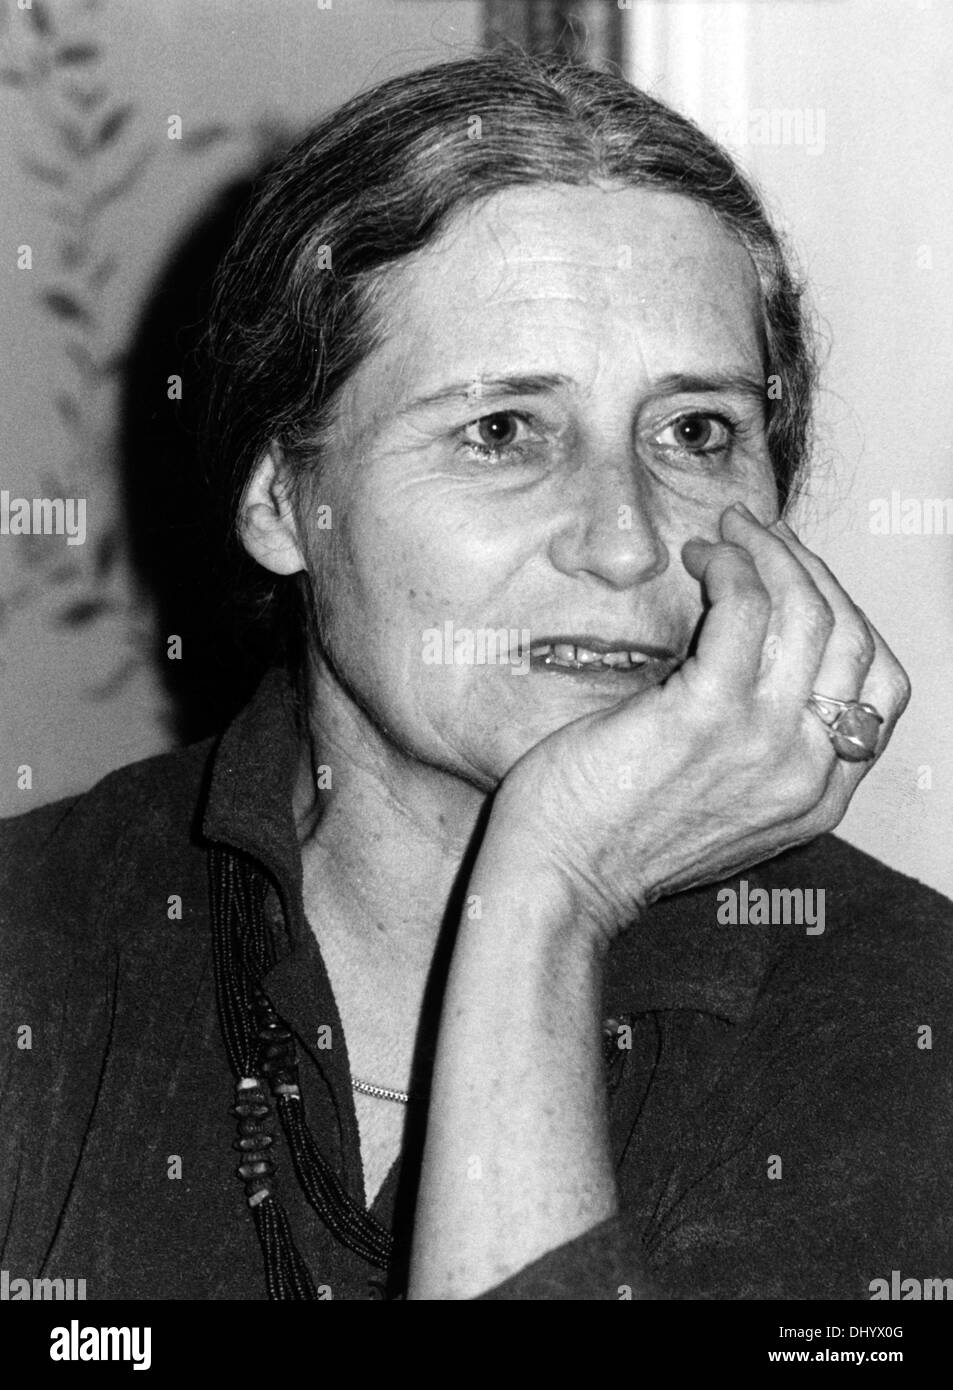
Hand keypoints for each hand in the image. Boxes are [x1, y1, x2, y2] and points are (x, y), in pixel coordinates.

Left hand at [492, 503, 911, 941]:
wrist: (562, 883)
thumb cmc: (617, 839)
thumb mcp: (721, 806)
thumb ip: (759, 754)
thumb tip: (756, 664)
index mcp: (819, 797)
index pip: (880, 686)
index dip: (847, 614)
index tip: (799, 581)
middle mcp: (808, 772)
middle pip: (854, 638)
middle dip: (813, 570)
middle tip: (762, 536)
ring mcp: (765, 743)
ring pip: (810, 613)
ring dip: (773, 553)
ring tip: (729, 533)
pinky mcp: (708, 714)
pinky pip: (746, 610)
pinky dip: (732, 566)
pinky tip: (700, 558)